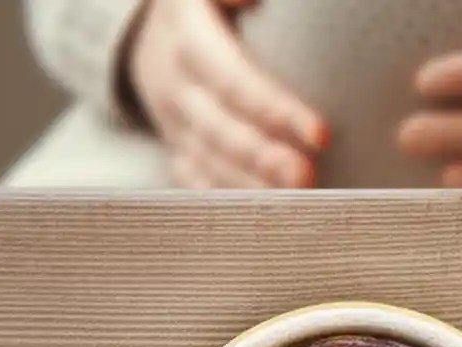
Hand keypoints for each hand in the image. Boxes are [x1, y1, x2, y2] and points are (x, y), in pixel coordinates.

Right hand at [127, 0, 325, 187]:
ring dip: (252, 185)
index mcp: (189, 43)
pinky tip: (261, 212)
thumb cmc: (196, 9)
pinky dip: (227, 199)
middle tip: (305, 176)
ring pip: (211, 163)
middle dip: (264, 158)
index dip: (275, 110)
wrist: (142, 35)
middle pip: (223, 131)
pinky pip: (197, 180)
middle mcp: (179, 90)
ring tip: (294, 200)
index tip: (320, 133)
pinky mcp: (177, 149)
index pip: (235, 82)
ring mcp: (175, 125)